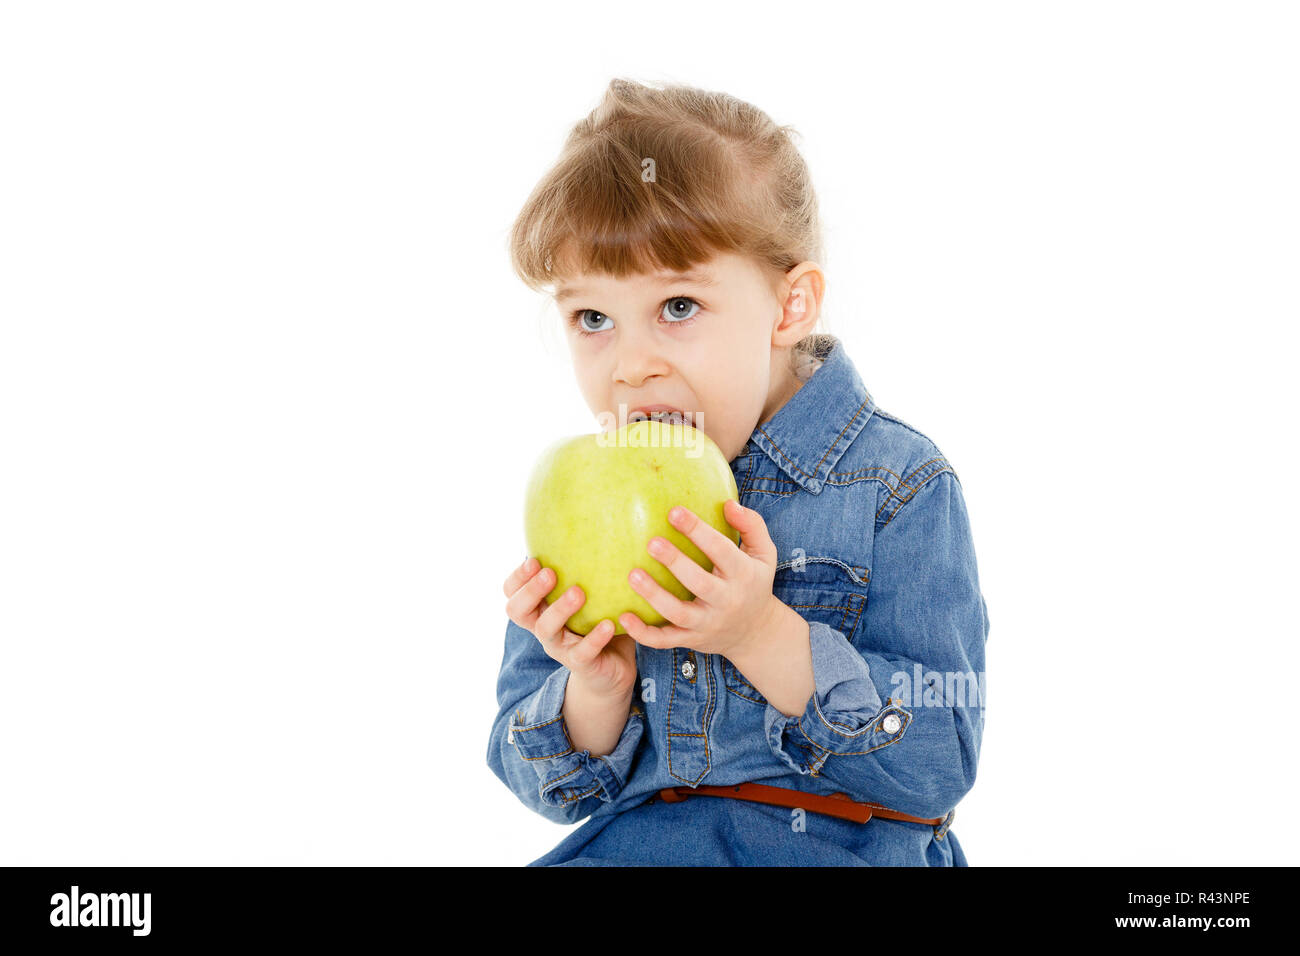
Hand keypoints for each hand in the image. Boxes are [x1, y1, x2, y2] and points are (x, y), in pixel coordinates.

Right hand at [502, 557, 637, 700]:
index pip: (512, 592)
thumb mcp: (591, 594)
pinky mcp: (581, 665)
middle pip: (517, 610)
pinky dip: (595, 637)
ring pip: (545, 630)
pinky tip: (609, 623)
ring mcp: (559, 648)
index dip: (517, 577)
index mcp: (539, 609)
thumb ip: (586, 569)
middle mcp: (543, 627)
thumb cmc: (598, 621)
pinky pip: (582, 652)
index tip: (534, 559)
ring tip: (579, 593)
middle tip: (550, 573)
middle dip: (530, 590)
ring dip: (559, 609)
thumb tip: (600, 521)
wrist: (612, 672)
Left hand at [619, 500, 780, 658]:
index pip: (721, 550)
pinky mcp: (690, 639)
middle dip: (675, 562)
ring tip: (632, 574)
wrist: (755, 633)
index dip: (698, 531)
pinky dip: (643, 633)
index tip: (674, 512)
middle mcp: (726, 601)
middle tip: (651, 542)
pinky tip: (623, 616)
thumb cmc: (753, 582)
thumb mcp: (764, 554)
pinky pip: (664, 640)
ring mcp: (707, 623)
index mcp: (743, 574)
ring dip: (654, 595)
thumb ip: (751, 525)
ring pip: (679, 613)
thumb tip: (728, 504)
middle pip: (700, 583)